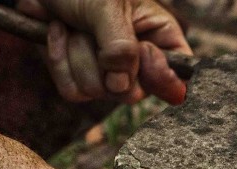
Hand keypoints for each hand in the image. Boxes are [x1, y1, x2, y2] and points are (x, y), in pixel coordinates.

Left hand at [17, 0, 191, 104]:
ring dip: (76, 54)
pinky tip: (57, 31)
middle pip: (131, 93)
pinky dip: (59, 60)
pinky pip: (73, 91)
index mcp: (159, 37)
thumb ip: (120, 47)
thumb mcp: (109, 6)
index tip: (142, 53)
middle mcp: (137, 60)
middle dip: (103, 62)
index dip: (162, 77)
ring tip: (72, 24)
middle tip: (92, 28)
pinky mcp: (79, 77)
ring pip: (97, 91)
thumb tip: (120, 85)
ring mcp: (107, 72)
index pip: (178, 78)